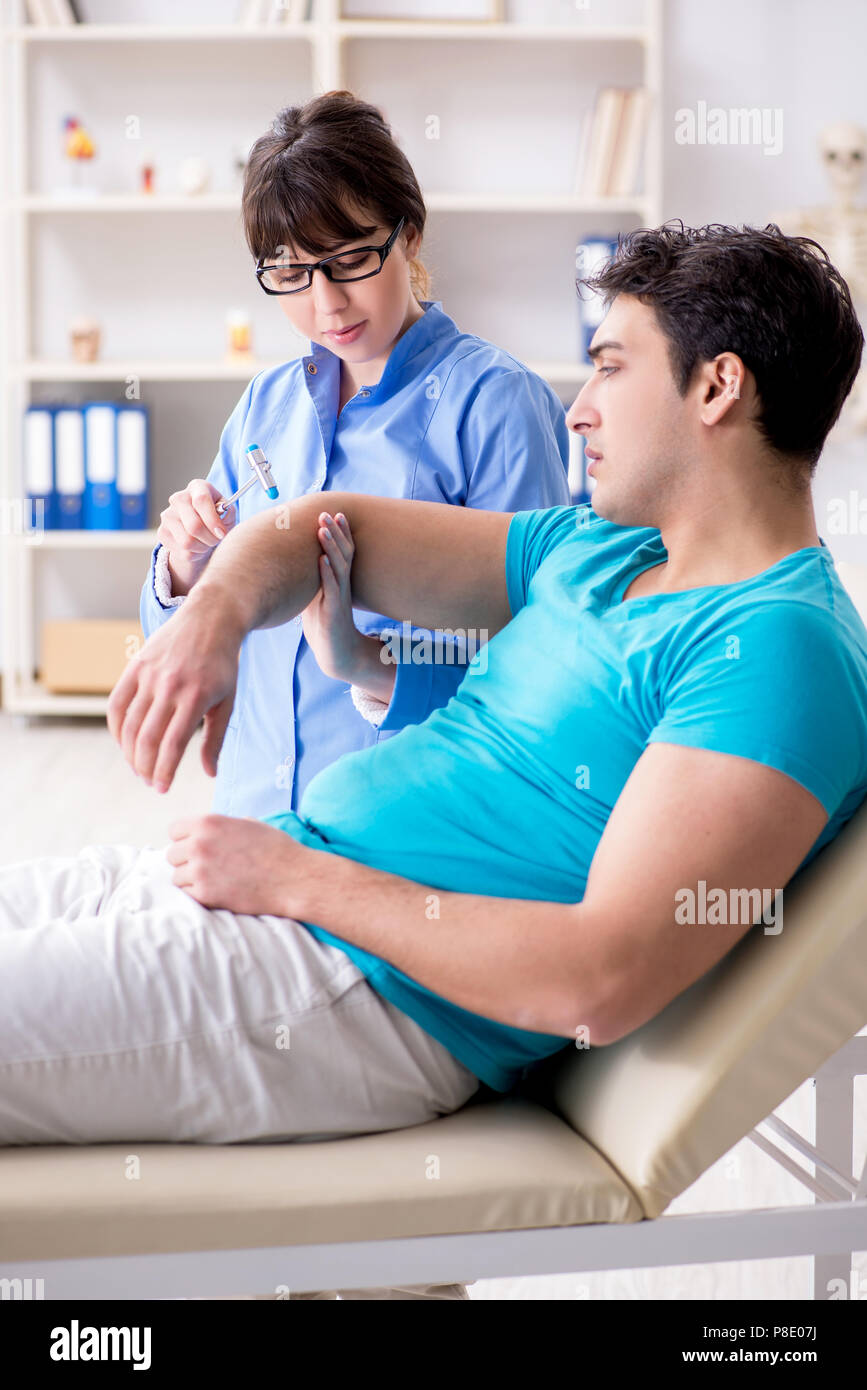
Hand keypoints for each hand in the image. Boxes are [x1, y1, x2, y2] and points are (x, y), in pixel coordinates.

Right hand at [107, 598, 241, 791]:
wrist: (211, 619)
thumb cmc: (222, 665)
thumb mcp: (227, 701)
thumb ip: (216, 739)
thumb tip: (210, 773)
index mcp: (196, 697)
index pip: (173, 744)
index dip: (164, 771)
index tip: (162, 789)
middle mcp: (170, 687)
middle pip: (146, 739)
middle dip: (145, 767)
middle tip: (149, 781)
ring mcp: (149, 675)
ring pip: (129, 725)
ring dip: (130, 753)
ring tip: (138, 767)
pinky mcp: (135, 667)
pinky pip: (116, 705)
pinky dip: (116, 729)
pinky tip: (124, 742)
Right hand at [157, 478, 236, 567]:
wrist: (199, 530)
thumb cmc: (216, 518)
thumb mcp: (227, 513)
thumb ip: (228, 515)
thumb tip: (219, 528)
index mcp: (197, 487)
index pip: (201, 501)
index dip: (213, 520)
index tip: (222, 533)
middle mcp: (178, 498)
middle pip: (194, 525)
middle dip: (210, 538)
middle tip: (217, 540)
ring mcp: (167, 515)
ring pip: (187, 542)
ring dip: (203, 548)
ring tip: (207, 543)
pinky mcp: (162, 532)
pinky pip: (182, 551)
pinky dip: (194, 554)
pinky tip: (197, 547)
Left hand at [166, 814, 309, 915]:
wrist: (293, 878)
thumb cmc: (276, 849)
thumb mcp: (248, 824)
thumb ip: (222, 826)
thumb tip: (208, 831)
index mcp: (209, 823)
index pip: (174, 830)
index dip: (185, 839)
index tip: (195, 847)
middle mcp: (199, 844)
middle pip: (172, 854)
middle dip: (186, 860)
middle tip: (206, 867)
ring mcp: (200, 870)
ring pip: (176, 877)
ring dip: (191, 880)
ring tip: (213, 881)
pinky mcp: (205, 894)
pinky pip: (186, 895)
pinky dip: (198, 895)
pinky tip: (216, 891)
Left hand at [301, 511, 368, 681]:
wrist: (336, 654)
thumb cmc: (323, 625)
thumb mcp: (315, 596)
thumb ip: (309, 579)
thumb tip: (291, 562)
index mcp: (339, 581)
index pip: (343, 551)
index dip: (341, 532)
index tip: (336, 513)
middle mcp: (342, 586)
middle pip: (343, 554)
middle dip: (336, 532)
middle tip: (327, 513)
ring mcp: (339, 598)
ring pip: (338, 568)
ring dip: (331, 547)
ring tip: (323, 529)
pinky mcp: (334, 612)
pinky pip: (332, 590)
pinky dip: (327, 574)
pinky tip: (322, 560)